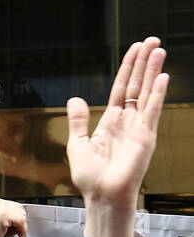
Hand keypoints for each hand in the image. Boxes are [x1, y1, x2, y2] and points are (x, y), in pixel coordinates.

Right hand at [0, 198, 27, 236]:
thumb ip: (5, 218)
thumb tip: (17, 222)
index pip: (14, 207)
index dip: (17, 219)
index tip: (17, 229)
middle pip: (20, 210)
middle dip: (20, 223)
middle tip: (14, 233)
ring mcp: (2, 208)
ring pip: (22, 217)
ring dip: (21, 229)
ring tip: (13, 236)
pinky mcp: (6, 215)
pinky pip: (22, 222)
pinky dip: (23, 233)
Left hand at [68, 38, 167, 236]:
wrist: (102, 196)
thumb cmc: (90, 177)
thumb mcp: (77, 145)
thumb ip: (78, 121)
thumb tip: (74, 99)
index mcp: (110, 122)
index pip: (121, 88)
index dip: (127, 68)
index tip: (134, 49)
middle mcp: (126, 121)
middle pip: (136, 85)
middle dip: (143, 63)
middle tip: (152, 41)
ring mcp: (138, 128)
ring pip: (146, 93)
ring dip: (152, 72)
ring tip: (158, 50)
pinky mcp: (146, 137)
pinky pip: (152, 111)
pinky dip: (157, 94)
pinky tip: (162, 77)